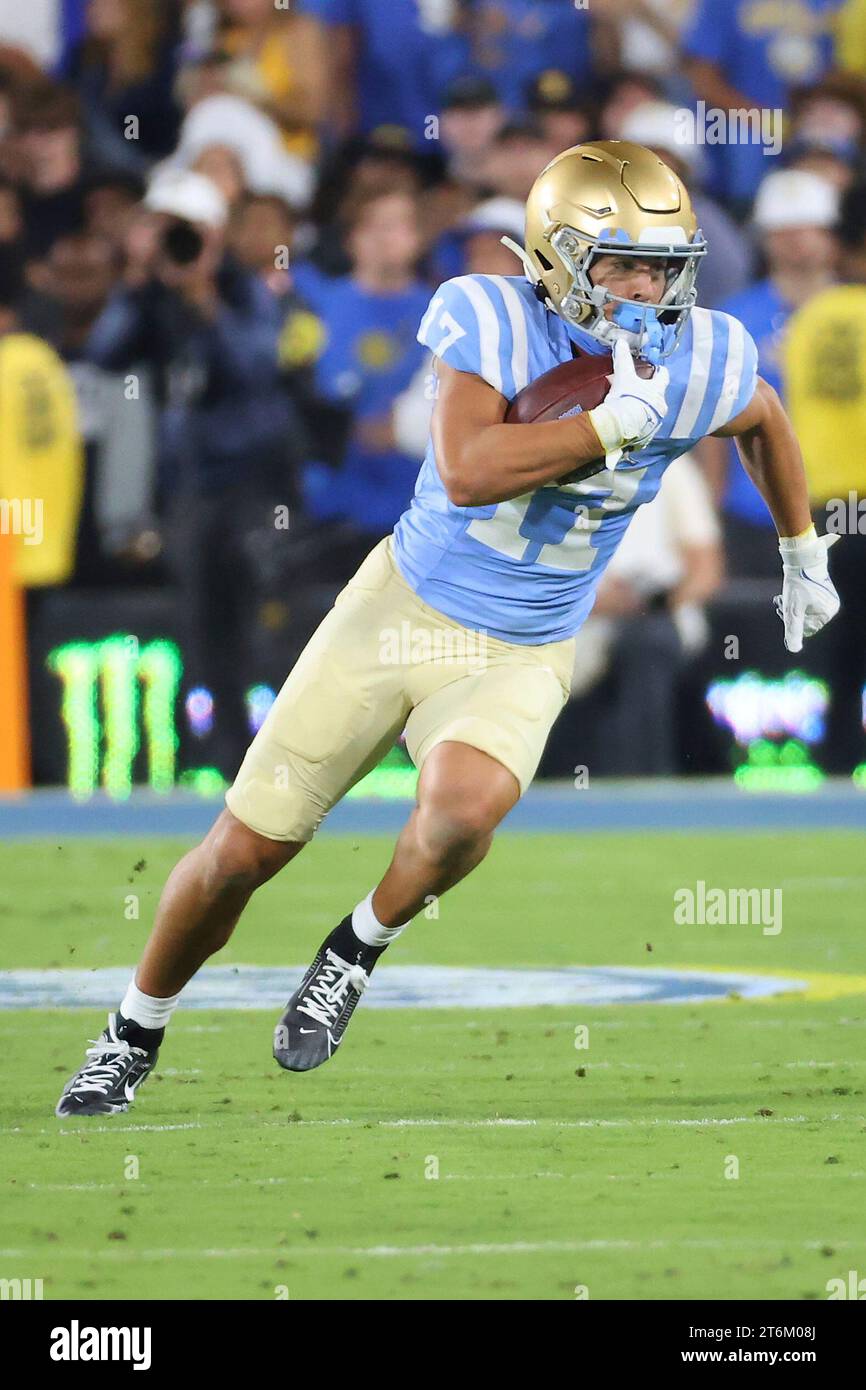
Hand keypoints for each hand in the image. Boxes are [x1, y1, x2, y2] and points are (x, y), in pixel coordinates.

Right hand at [588, 339, 669, 466]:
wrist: (620, 428)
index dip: (658, 371)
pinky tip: (627, 421)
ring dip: (643, 408)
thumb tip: (621, 342)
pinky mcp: (646, 435)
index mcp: (658, 390)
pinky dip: (638, 422)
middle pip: (658, 395)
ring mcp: (655, 422)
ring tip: (629, 407)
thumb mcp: (623, 376)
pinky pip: (644, 426)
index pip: (663, 376)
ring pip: (652, 411)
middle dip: (649, 392)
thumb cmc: (626, 398)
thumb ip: (623, 359)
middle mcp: (661, 406)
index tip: (653, 369)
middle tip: (636, 389)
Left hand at [775, 530, 840, 652]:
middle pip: (805, 621)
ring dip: (790, 607)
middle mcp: (830, 608)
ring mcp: (826, 599)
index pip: (806, 630)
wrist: (802, 559)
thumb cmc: (797, 583)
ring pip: (804, 612)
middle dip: (790, 613)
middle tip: (780, 602)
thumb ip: (793, 630)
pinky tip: (789, 593)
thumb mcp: (792, 609)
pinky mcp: (821, 592)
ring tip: (782, 597)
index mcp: (827, 613)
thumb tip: (793, 649)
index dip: (792, 622)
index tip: (782, 610)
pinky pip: (807, 603)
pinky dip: (796, 600)